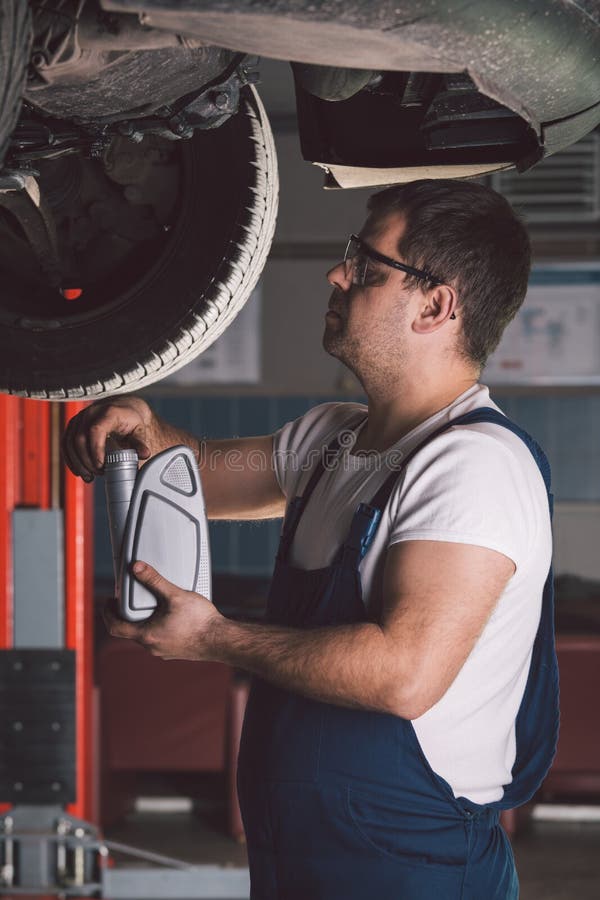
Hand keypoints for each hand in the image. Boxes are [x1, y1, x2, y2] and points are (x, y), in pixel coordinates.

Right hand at [61, 395, 161, 481]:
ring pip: (70, 443)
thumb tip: (144, 454)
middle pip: (80, 439)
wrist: (122, 408)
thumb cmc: (130, 420)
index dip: (95, 449)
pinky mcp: (72, 426)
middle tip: (99, 473)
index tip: (101, 466)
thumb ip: (140, 443)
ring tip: (90, 476)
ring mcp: (79, 419)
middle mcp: (90, 413)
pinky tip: (79, 471)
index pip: (96, 430)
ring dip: (78, 463)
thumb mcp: (139, 430)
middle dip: (87, 460)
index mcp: (108, 412)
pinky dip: (70, 460)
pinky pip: (65, 444)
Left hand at [103, 561, 222, 660]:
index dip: (107, 613)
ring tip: (149, 605)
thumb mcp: (175, 595)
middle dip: (125, 615)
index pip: (115, 627)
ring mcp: (163, 651)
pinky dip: (156, 628)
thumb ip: (154, 580)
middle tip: (127, 599)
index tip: (109, 601)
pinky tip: (169, 618)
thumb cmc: (200, 621)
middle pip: (128, 631)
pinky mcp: (175, 651)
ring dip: (141, 622)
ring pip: (144, 636)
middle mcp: (152, 647)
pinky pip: (158, 640)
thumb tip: (136, 568)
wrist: (221, 640)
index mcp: (146, 635)